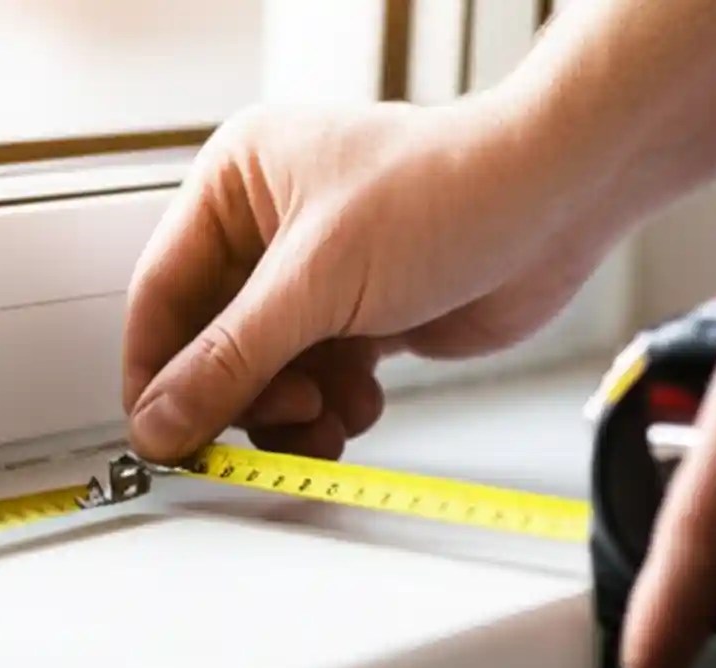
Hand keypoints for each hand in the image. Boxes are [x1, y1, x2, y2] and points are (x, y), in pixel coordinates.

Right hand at [122, 98, 624, 463]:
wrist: (558, 204)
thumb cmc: (446, 193)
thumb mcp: (314, 282)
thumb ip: (229, 360)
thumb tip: (160, 421)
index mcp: (233, 186)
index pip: (162, 294)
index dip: (156, 370)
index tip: (161, 433)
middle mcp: (266, 229)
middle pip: (213, 343)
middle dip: (245, 393)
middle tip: (275, 419)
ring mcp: (314, 277)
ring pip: (264, 374)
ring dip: (292, 410)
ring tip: (327, 416)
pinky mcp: (357, 317)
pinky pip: (314, 382)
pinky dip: (333, 407)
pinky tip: (362, 400)